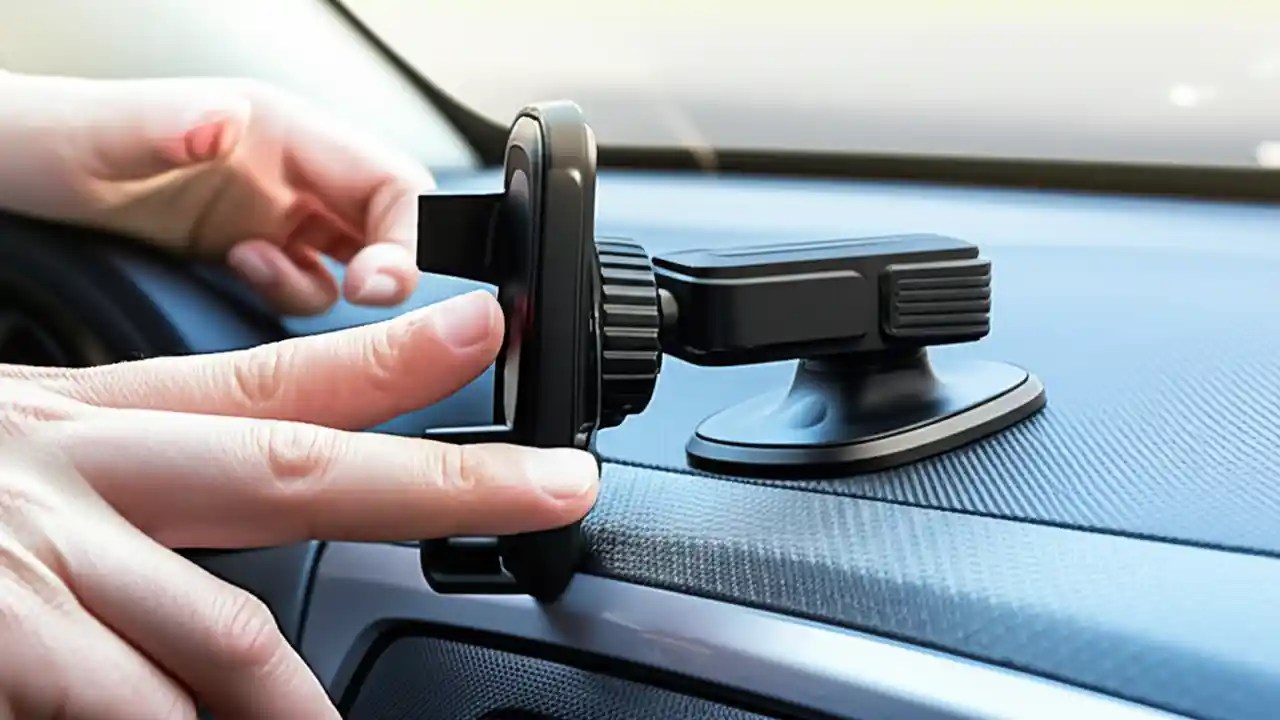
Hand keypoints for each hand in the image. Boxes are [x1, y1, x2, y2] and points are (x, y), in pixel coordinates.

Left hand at [0, 71, 431, 314]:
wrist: (10, 173)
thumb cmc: (48, 141)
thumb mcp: (102, 137)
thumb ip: (166, 126)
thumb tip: (227, 124)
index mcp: (282, 129)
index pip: (393, 181)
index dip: (411, 235)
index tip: (380, 287)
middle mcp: (292, 169)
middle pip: (394, 222)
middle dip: (392, 267)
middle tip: (359, 300)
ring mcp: (276, 210)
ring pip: (362, 254)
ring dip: (336, 284)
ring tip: (256, 271)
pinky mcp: (254, 247)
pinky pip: (313, 281)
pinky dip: (297, 295)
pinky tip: (241, 274)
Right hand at [0, 290, 598, 718]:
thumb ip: (111, 490)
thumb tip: (210, 549)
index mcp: (81, 420)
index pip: (271, 376)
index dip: (391, 356)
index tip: (485, 330)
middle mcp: (70, 472)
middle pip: (299, 468)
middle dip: (444, 478)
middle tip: (558, 480)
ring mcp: (28, 561)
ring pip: (225, 637)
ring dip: (302, 705)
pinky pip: (122, 709)